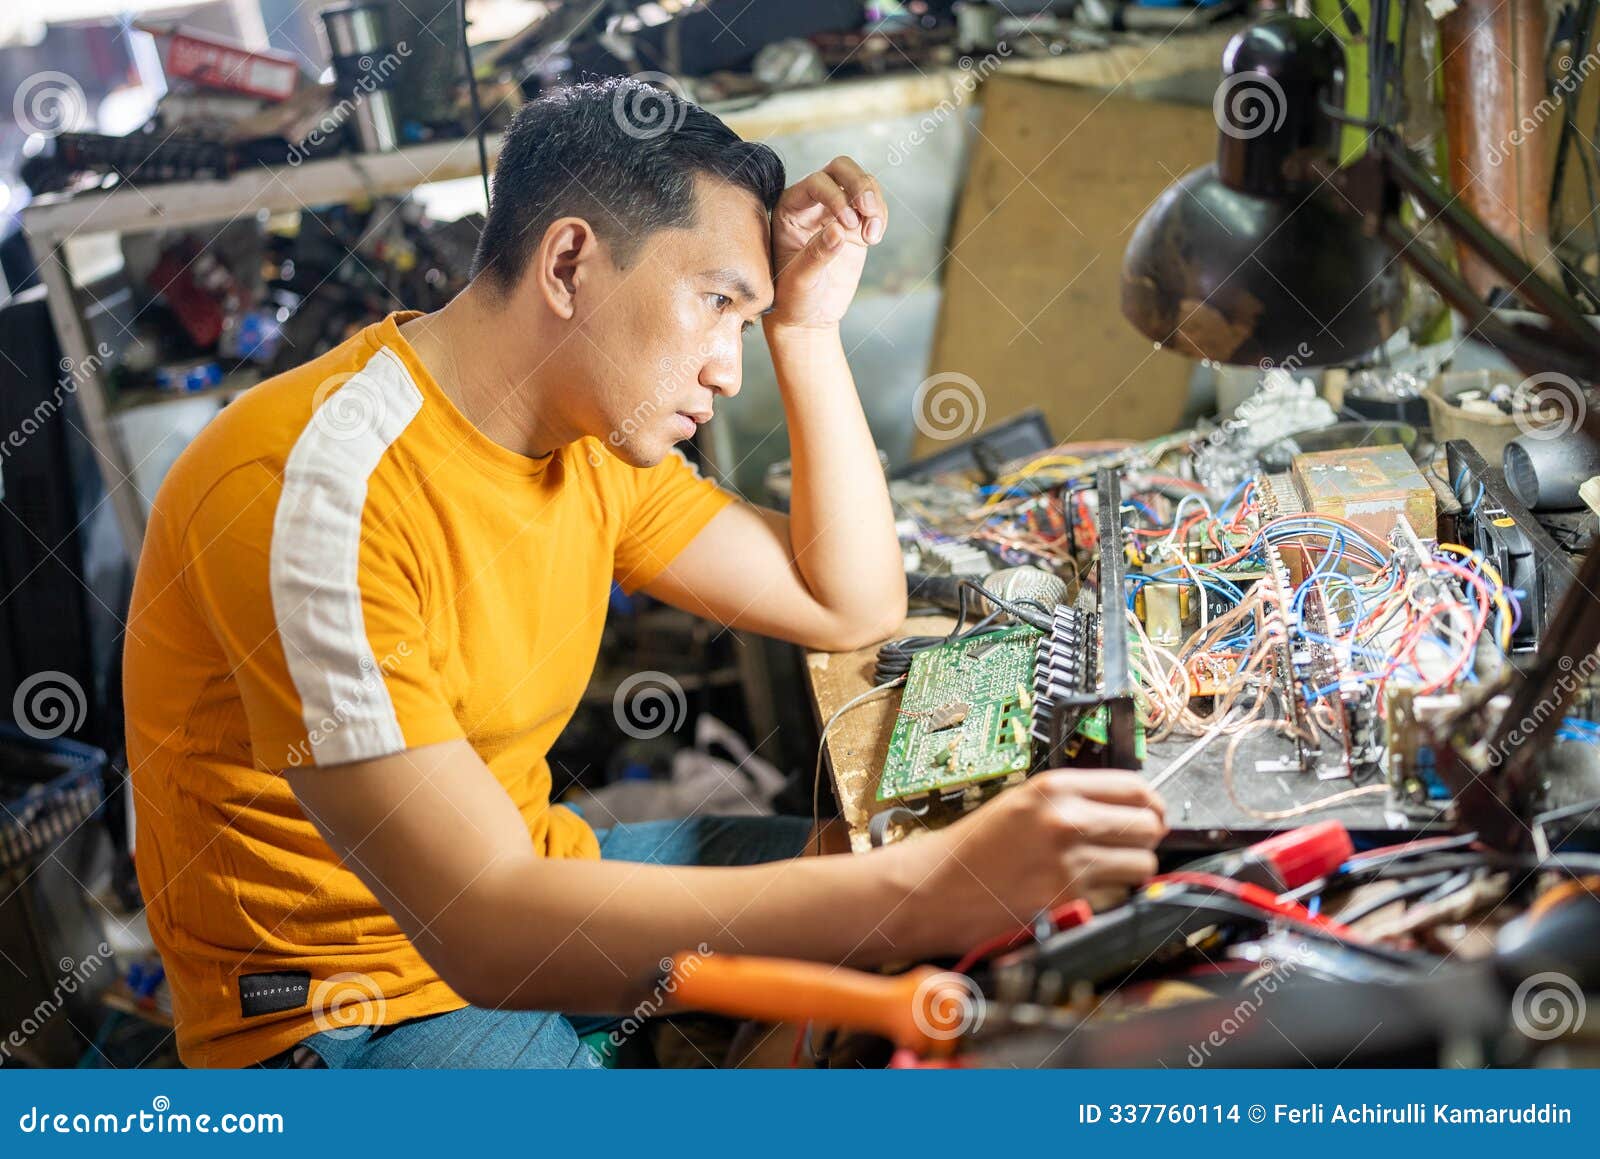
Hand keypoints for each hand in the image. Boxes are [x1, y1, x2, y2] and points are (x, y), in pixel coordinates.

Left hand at [767, 156, 887, 331]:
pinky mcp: (856, 227)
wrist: (808, 318)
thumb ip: (816, 254)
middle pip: (841, 169)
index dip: (835, 195)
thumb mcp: (799, 280)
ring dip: (874, 202)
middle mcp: (812, 203)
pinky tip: (874, 238)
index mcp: (790, 209)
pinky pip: (874, 206)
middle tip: (868, 211)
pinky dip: (880, 216)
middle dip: (859, 184)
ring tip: (872, 236)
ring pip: (861, 183)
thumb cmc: (793, 299)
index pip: (816, 183)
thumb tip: (838, 230)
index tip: (848, 224)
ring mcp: (836, 212)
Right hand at [904, 770, 1166, 955]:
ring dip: (1131, 871)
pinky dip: (1108, 898)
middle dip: (1145, 837)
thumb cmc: (973, 848)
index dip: (1151, 802)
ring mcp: (1070, 863)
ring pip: (1141, 864)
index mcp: (1054, 788)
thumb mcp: (1020, 803)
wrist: (935, 888)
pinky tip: (1081, 894)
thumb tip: (1124, 807)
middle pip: (1147, 825)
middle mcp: (1066, 820)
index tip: (1152, 812)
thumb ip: (1071, 800)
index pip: (1134, 786)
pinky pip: (1116, 898)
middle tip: (1130, 846)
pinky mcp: (1069, 902)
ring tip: (1105, 872)